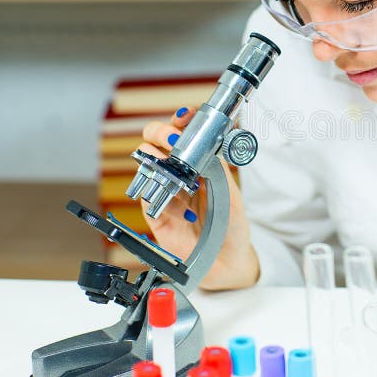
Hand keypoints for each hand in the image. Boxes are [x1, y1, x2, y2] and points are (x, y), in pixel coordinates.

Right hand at [139, 106, 260, 289]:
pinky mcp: (154, 211)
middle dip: (160, 132)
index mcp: (198, 164)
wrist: (226, 260)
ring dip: (153, 154)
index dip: (181, 121)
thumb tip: (207, 144)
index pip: (183, 134)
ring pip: (146, 161)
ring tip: (167, 159)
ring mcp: (164, 190)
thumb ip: (217, 168)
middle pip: (156, 142)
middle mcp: (178, 173)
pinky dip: (152, 182)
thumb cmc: (231, 225)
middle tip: (172, 139)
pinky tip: (166, 184)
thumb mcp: (231, 193)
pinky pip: (145, 191)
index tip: (185, 116)